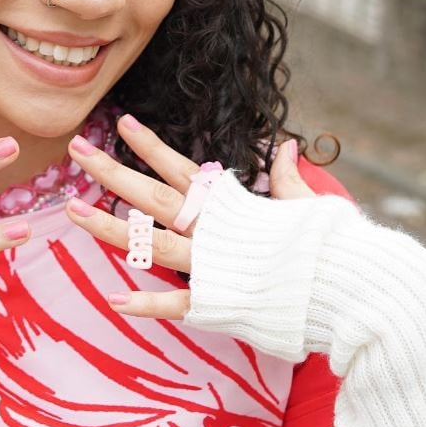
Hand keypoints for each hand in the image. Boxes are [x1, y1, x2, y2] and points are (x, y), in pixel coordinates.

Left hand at [64, 113, 314, 318]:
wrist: (352, 286)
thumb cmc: (330, 243)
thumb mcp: (307, 201)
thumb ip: (288, 174)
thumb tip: (286, 145)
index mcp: (230, 203)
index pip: (180, 167)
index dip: (149, 146)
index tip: (121, 123)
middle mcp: (212, 228)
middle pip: (152, 195)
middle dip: (111, 172)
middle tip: (75, 150)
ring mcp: (211, 264)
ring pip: (151, 242)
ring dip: (110, 226)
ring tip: (73, 210)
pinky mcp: (219, 302)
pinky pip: (178, 303)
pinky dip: (147, 303)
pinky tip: (114, 301)